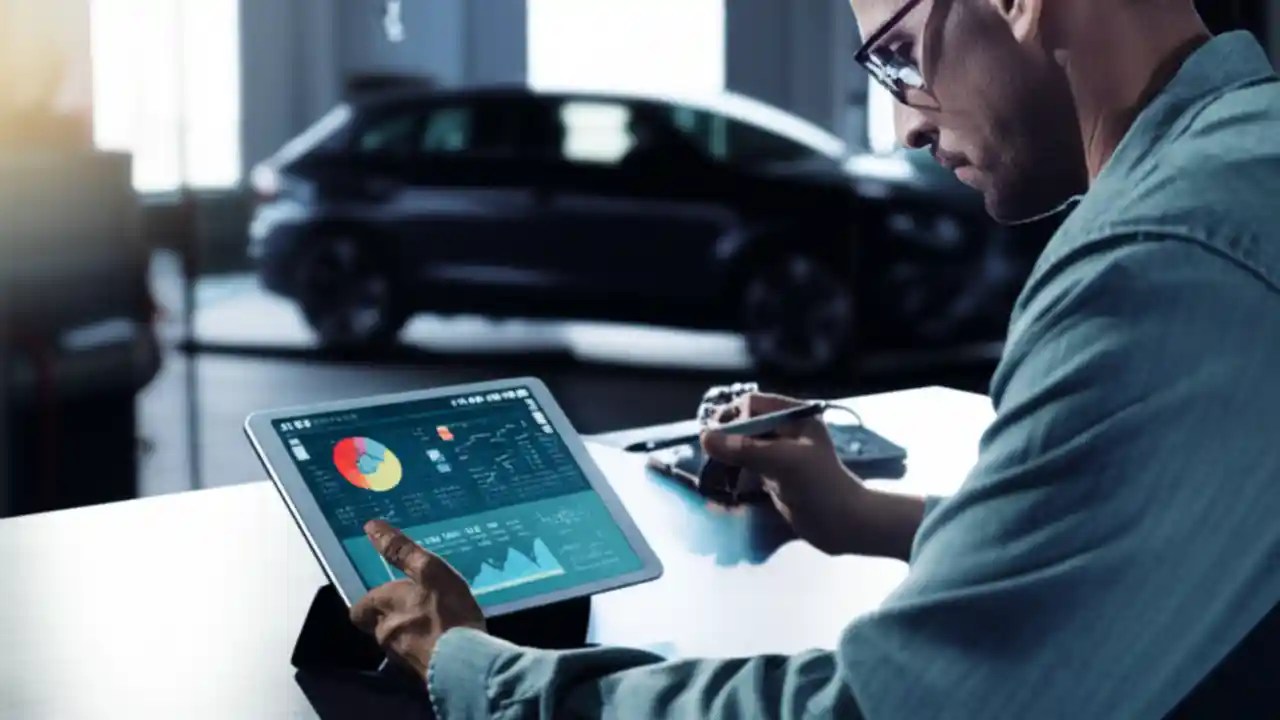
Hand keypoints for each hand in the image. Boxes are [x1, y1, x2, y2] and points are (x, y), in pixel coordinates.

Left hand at [350, 520, 486, 677]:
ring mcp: (401, 658)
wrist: (466, 665)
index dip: (369, 601)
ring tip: (436, 626)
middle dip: (393, 617)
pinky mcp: (419, 675)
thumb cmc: (447, 613)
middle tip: (417, 608)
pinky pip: (416, 658)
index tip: (387, 595)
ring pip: (397, 643)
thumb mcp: (430, 571)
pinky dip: (425, 650)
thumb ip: (401, 550)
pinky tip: (446, 644)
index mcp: (384, 606)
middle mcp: (385, 634)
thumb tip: (372, 527)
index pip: (359, 608)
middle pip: (378, 625)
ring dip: (410, 635)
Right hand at [701, 393, 866, 554]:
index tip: (714, 436)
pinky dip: (735, 471)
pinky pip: (748, 466)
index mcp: (795, 416)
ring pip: (744, 445)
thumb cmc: (819, 486)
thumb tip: (705, 437)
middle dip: (727, 436)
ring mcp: (781, 453)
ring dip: (728, 454)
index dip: (733, 416)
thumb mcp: (783, 461)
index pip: (754, 404)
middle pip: (746, 423)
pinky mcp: (776, 475)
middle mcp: (787, 430)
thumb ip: (745, 448)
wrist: (843, 524)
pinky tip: (724, 480)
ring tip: (712, 467)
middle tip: (709, 453)